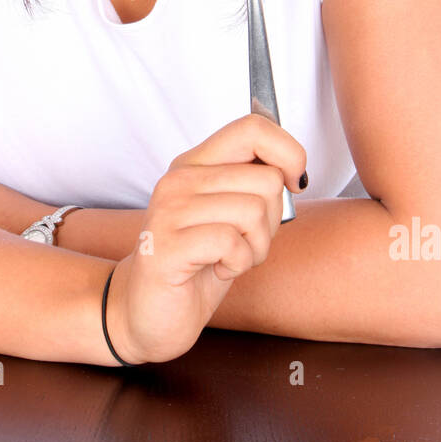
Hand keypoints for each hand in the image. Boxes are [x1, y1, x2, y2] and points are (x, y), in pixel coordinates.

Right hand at [106, 113, 307, 364]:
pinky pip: (232, 243)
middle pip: (265, 179)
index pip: (252, 128)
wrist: (146, 312)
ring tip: (230, 258)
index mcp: (195, 164)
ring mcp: (169, 210)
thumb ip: (253, 187)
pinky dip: (238, 264)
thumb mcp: (230, 216)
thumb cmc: (198, 265)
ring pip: (254, 211)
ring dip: (256, 247)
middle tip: (245, 242)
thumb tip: (294, 172)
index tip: (292, 185)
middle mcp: (179, 179)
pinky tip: (217, 270)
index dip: (288, 153)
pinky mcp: (166, 245)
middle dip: (273, 221)